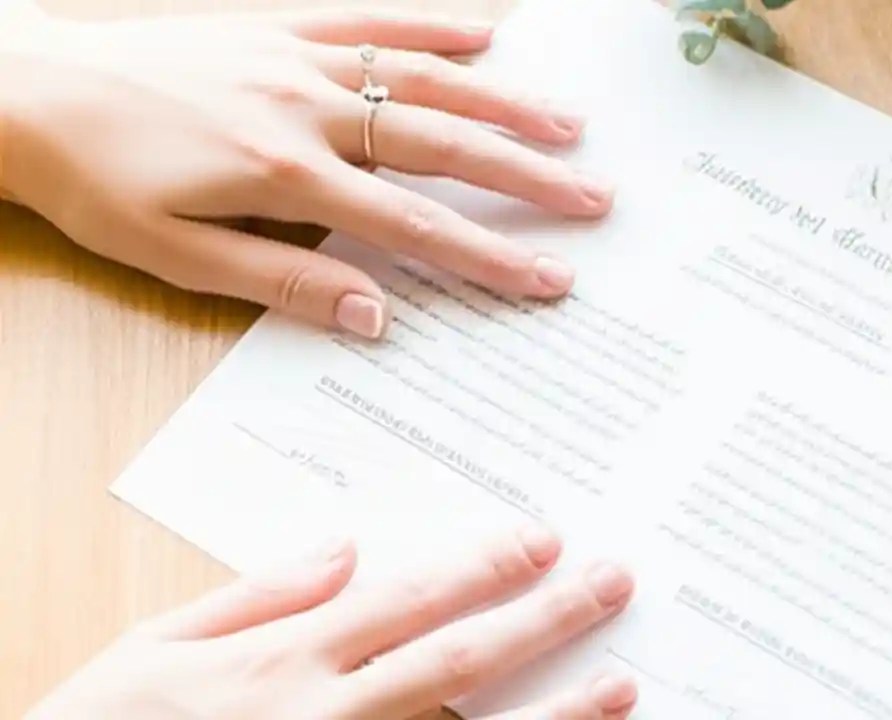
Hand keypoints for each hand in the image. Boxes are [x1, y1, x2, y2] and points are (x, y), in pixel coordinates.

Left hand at [0, 6, 611, 338]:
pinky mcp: (273, 25)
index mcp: (285, 175)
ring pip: (420, 76)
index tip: (549, 278)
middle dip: (526, 174)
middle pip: (441, 143)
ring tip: (569, 123)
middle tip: (595, 197)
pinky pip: (367, 18)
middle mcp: (305, 107)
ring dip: (502, 99)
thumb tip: (377, 313)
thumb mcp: (175, 256)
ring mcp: (294, 57)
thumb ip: (283, 283)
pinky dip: (430, 24)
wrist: (23, 90)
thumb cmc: (94, 181)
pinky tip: (484, 32)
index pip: (413, 224)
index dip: (489, 254)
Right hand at [24, 529, 637, 719]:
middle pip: (460, 658)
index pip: (409, 599)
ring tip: (623, 686)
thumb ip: (254, 595)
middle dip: (543, 618)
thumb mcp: (151, 650)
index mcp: (284, 660)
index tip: (543, 540)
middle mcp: (329, 715)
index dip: (485, 566)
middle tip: (613, 580)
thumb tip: (343, 548)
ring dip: (553, 716)